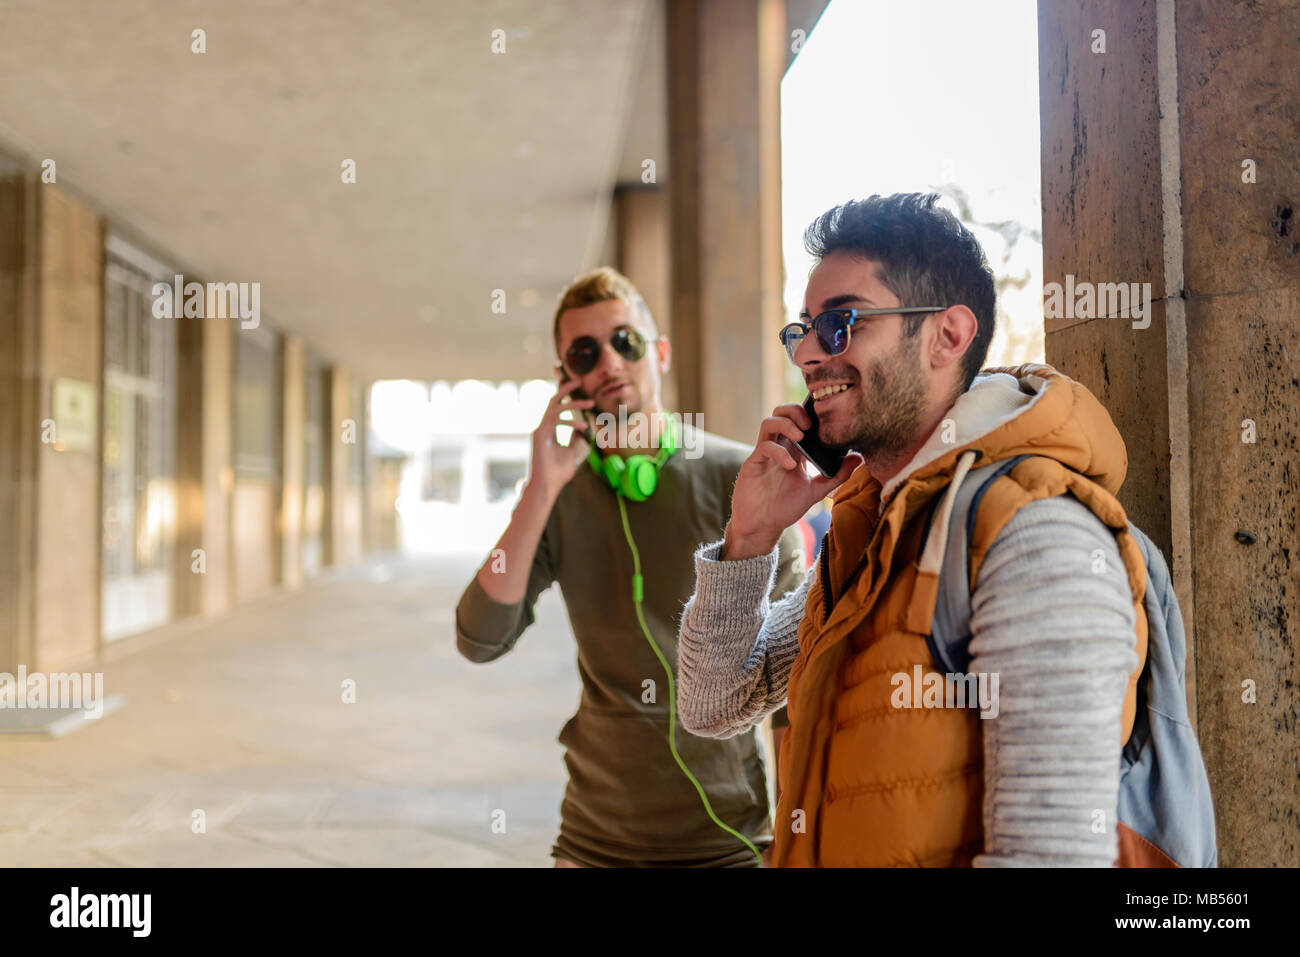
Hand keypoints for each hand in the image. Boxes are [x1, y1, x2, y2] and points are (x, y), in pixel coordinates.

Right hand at [529, 377, 594, 496]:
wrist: (547, 486)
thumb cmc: (557, 473)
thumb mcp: (571, 453)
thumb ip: (574, 440)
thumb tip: (582, 429)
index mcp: (548, 429)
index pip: (557, 407)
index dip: (566, 396)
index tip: (579, 389)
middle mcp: (542, 427)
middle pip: (553, 401)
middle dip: (566, 389)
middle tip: (580, 381)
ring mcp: (540, 430)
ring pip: (555, 408)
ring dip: (574, 404)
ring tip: (590, 403)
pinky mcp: (540, 436)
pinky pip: (555, 421)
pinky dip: (570, 421)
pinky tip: (583, 426)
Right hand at [723, 403, 858, 559]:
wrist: (763, 525)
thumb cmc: (785, 507)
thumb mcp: (816, 491)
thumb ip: (836, 476)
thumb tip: (858, 458)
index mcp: (793, 450)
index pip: (799, 420)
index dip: (810, 414)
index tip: (825, 420)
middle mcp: (778, 447)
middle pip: (781, 413)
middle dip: (795, 411)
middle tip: (809, 424)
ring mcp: (765, 454)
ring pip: (769, 423)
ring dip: (786, 424)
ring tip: (800, 436)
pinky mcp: (753, 463)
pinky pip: (764, 446)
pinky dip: (779, 451)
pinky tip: (791, 465)